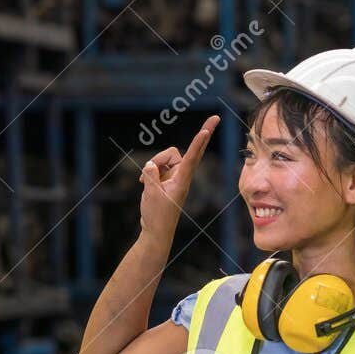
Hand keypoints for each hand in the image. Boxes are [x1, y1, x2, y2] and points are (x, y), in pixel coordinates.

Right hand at [139, 115, 218, 242]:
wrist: (155, 230)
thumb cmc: (156, 216)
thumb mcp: (151, 195)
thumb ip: (151, 176)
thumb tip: (151, 164)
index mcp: (181, 180)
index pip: (191, 157)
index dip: (198, 142)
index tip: (207, 130)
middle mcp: (180, 176)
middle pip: (180, 152)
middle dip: (190, 142)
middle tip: (210, 123)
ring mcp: (173, 176)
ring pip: (163, 158)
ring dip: (153, 166)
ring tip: (145, 183)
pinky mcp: (165, 178)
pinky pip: (156, 166)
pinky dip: (149, 172)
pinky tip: (144, 184)